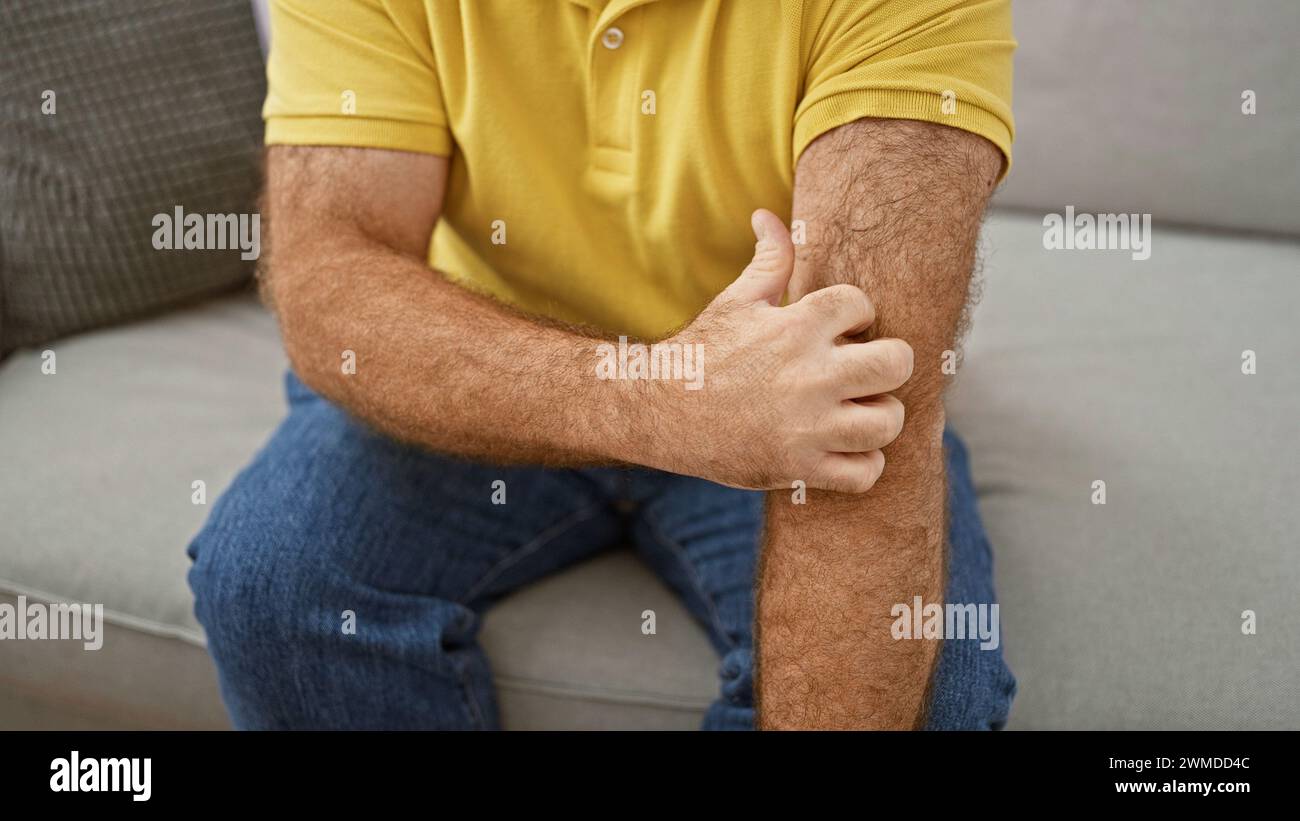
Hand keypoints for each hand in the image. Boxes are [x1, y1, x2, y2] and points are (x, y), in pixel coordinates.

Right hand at [638, 209, 913, 491]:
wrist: (658, 412)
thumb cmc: (702, 353)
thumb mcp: (736, 302)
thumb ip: (769, 260)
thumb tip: (768, 215)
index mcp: (796, 326)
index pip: (863, 305)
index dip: (857, 317)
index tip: (840, 333)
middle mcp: (810, 374)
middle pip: (898, 362)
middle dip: (888, 365)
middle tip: (865, 373)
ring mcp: (808, 425)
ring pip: (889, 421)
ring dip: (880, 417)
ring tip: (856, 413)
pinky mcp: (800, 467)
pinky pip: (866, 472)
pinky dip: (862, 464)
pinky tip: (842, 450)